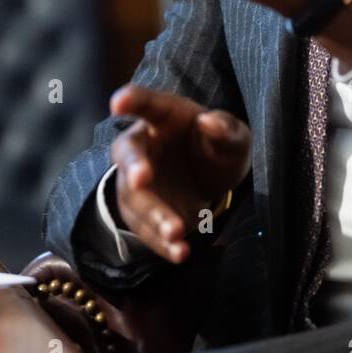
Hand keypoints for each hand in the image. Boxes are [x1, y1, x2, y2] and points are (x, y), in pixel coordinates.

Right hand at [109, 85, 251, 261]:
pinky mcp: (145, 215)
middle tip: (142, 177)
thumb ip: (224, 129)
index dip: (131, 100)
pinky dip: (163, 243)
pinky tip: (180, 252)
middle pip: (128, 155)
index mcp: (164, 118)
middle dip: (134, 167)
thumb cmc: (217, 147)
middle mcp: (144, 148)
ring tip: (176, 230)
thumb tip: (209, 122)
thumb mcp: (233, 136)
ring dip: (155, 215)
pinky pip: (148, 231)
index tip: (119, 102)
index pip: (146, 104)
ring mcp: (139, 184)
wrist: (214, 181)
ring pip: (137, 199)